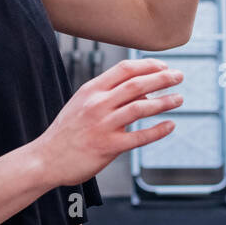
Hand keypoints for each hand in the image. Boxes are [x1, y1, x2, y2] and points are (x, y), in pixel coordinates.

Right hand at [31, 58, 185, 186]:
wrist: (46, 159)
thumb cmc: (67, 131)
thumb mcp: (82, 104)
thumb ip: (108, 95)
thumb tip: (142, 89)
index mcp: (91, 90)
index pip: (124, 69)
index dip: (148, 65)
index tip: (164, 66)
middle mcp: (97, 104)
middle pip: (137, 84)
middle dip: (162, 78)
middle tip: (180, 77)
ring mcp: (103, 125)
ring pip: (141, 107)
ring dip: (164, 101)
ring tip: (179, 99)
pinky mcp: (108, 147)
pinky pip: (139, 137)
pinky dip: (158, 130)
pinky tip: (170, 125)